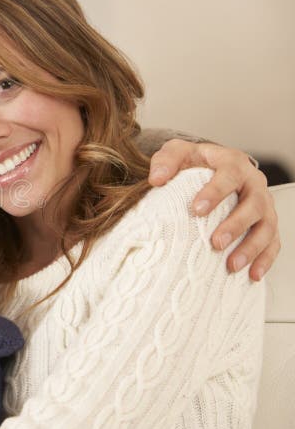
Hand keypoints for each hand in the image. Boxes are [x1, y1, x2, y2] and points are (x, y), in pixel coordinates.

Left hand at [148, 139, 279, 280]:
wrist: (210, 167)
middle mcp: (254, 183)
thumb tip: (156, 178)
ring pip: (267, 226)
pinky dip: (265, 259)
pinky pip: (272, 242)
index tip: (197, 209)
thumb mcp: (178, 153)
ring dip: (252, 247)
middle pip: (254, 204)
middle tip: (215, 243)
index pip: (230, 175)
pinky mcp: (266, 223)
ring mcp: (264, 205)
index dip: (216, 192)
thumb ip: (166, 160)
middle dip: (236, 225)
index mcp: (234, 163)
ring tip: (232, 265)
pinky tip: (252, 275)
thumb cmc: (194, 162)